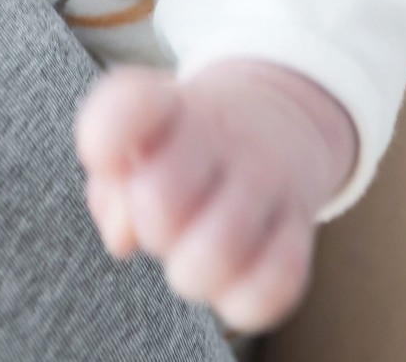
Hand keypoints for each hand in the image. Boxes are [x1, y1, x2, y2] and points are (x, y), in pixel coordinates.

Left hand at [74, 59, 358, 332]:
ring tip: (192, 255)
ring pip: (215, 255)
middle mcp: (221, 134)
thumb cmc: (184, 147)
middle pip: (158, 202)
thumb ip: (108, 186)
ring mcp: (266, 178)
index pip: (126, 107)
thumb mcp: (137, 143)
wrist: (276, 122)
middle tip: (161, 222)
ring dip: (190, 273)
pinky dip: (242, 299)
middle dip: (147, 229)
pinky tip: (230, 280)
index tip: (108, 160)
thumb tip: (122, 238)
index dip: (106, 141)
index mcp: (166, 106)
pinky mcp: (299, 225)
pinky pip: (275, 285)